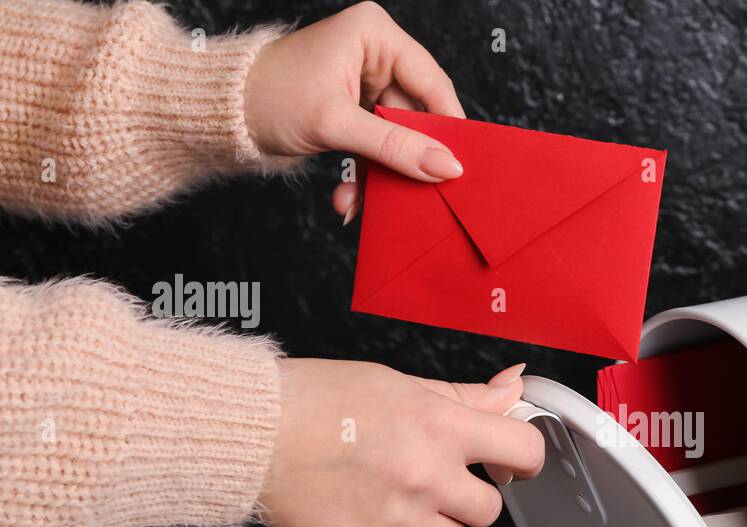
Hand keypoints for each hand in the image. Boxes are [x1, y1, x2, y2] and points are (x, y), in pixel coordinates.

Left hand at [244, 1, 465, 222]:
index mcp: (375, 35)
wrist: (219, 114)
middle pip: (415, 115)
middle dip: (406, 160)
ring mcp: (364, 83)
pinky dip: (365, 175)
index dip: (447, 126)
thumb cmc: (268, 98)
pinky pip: (376, 146)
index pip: (431, 82)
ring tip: (362, 202)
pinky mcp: (353, 110)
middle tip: (414, 194)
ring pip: (395, 137)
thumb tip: (446, 166)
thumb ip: (395, 146)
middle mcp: (374, 54)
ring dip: (381, 175)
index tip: (457, 166)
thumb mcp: (336, 123)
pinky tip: (348, 197)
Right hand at [259, 358, 543, 526]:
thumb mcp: (398, 383)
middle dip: (466, 495)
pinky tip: (376, 523)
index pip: (524, 450)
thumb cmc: (315, 400)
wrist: (249, 433)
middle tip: (431, 478)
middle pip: (488, 510)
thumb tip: (513, 386)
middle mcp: (427, 475)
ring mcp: (399, 518)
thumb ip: (463, 396)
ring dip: (433, 526)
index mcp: (440, 426)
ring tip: (394, 498)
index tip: (510, 462)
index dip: (522, 457)